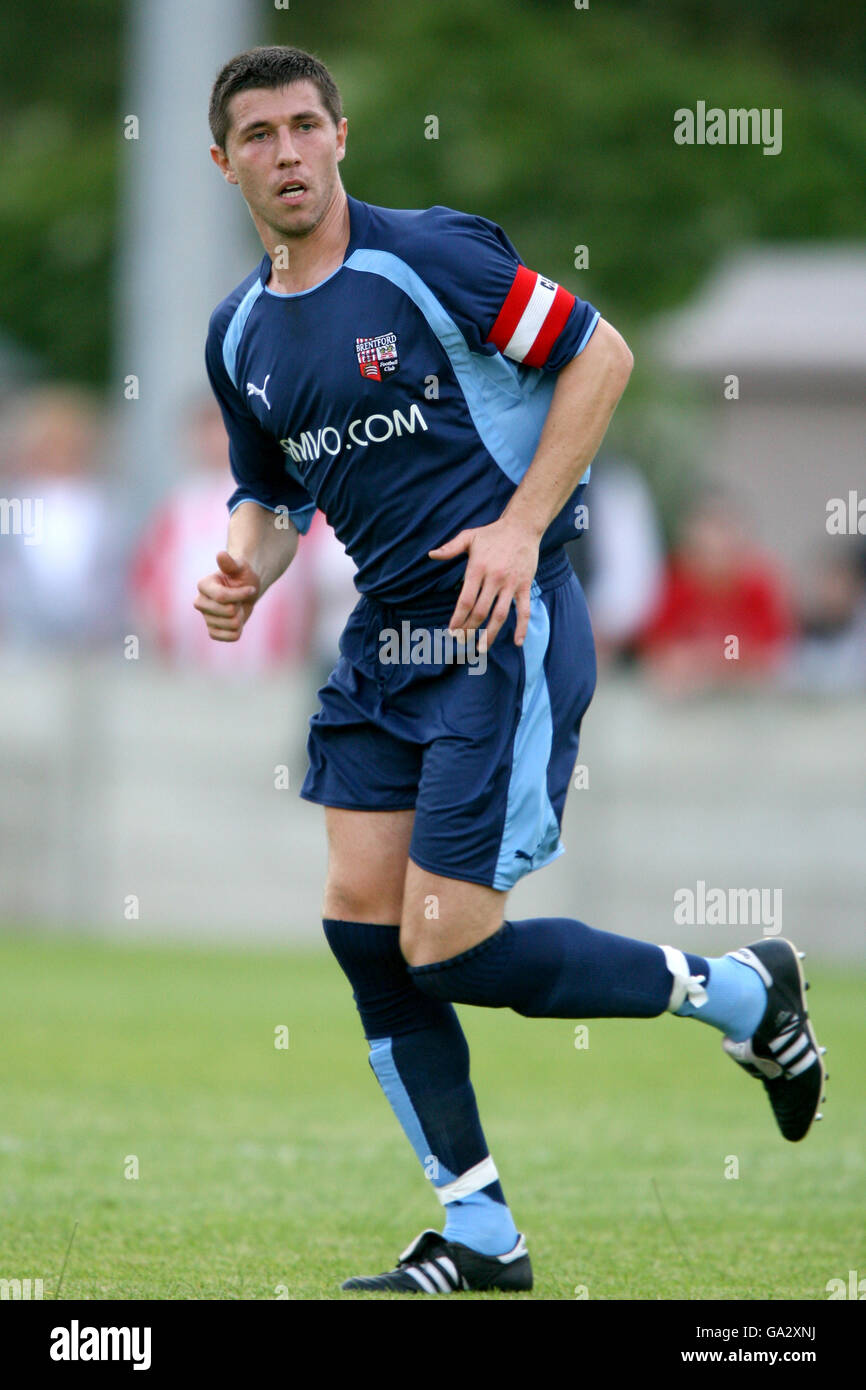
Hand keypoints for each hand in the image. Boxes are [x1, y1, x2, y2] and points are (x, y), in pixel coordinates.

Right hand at [193, 550, 260, 641]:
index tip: (251, 589)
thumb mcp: (240, 567)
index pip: (222, 597)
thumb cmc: (242, 576)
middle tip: (239, 599)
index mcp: (203, 585)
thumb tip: (221, 554)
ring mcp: (205, 618)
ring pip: (232, 625)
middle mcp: (200, 602)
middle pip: (228, 612)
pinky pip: (231, 637)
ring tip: (237, 608)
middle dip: (240, 605)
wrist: (246, 590)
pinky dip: (239, 630)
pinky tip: (236, 620)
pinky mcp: (213, 631)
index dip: (241, 595)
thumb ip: (230, 563)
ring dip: (241, 617)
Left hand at [429, 517, 538, 647]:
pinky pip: (524, 610)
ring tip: (481, 648)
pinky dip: (522, 627)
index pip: (465, 600)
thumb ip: (450, 548)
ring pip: (500, 615)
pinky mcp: (524, 586)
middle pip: (480, 611)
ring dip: (490, 634)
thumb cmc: (493, 533)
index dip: (458, 618)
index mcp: (477, 568)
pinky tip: (518, 642)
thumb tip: (431, 555)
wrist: (522, 527)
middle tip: (462, 642)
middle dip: (469, 629)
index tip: (452, 631)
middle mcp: (494, 579)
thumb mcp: (469, 537)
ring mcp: (510, 584)